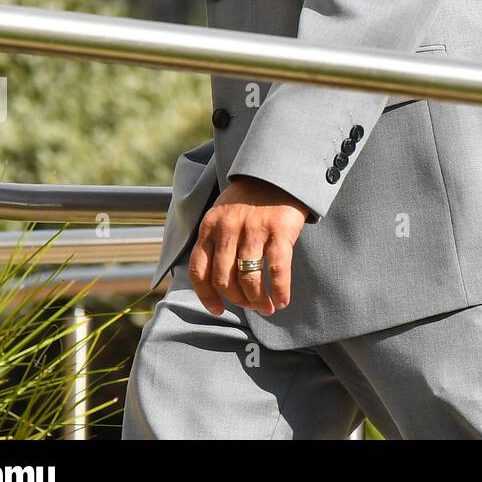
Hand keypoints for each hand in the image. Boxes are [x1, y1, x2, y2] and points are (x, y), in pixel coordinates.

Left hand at [187, 176, 307, 316]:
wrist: (279, 172)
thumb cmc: (250, 199)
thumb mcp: (222, 214)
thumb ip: (216, 241)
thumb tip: (219, 284)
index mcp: (210, 226)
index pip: (199, 271)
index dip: (207, 297)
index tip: (218, 309)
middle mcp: (228, 228)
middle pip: (225, 280)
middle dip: (239, 301)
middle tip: (252, 306)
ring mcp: (254, 229)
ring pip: (249, 279)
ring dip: (258, 301)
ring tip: (267, 307)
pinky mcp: (280, 229)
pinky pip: (277, 270)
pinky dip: (280, 291)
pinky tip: (282, 300)